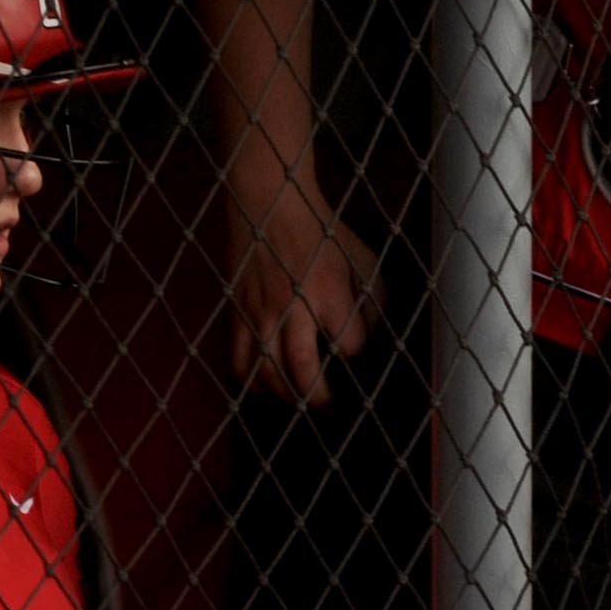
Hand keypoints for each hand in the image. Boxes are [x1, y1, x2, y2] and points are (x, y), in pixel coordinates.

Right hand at [227, 179, 379, 405]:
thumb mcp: (363, 260)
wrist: (270, 202)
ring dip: (284, 396)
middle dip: (318, 398)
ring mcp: (260, 312)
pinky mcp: (236, 312)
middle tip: (328, 407)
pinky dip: (252, 382)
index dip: (354, 351)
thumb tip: (371, 340)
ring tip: (298, 399)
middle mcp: (292, 306)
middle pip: (302, 372)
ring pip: (266, 373)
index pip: (349, 345)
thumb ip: (374, 302)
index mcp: (329, 291)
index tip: (351, 346)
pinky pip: (237, 361)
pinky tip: (267, 384)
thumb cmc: (323, 233)